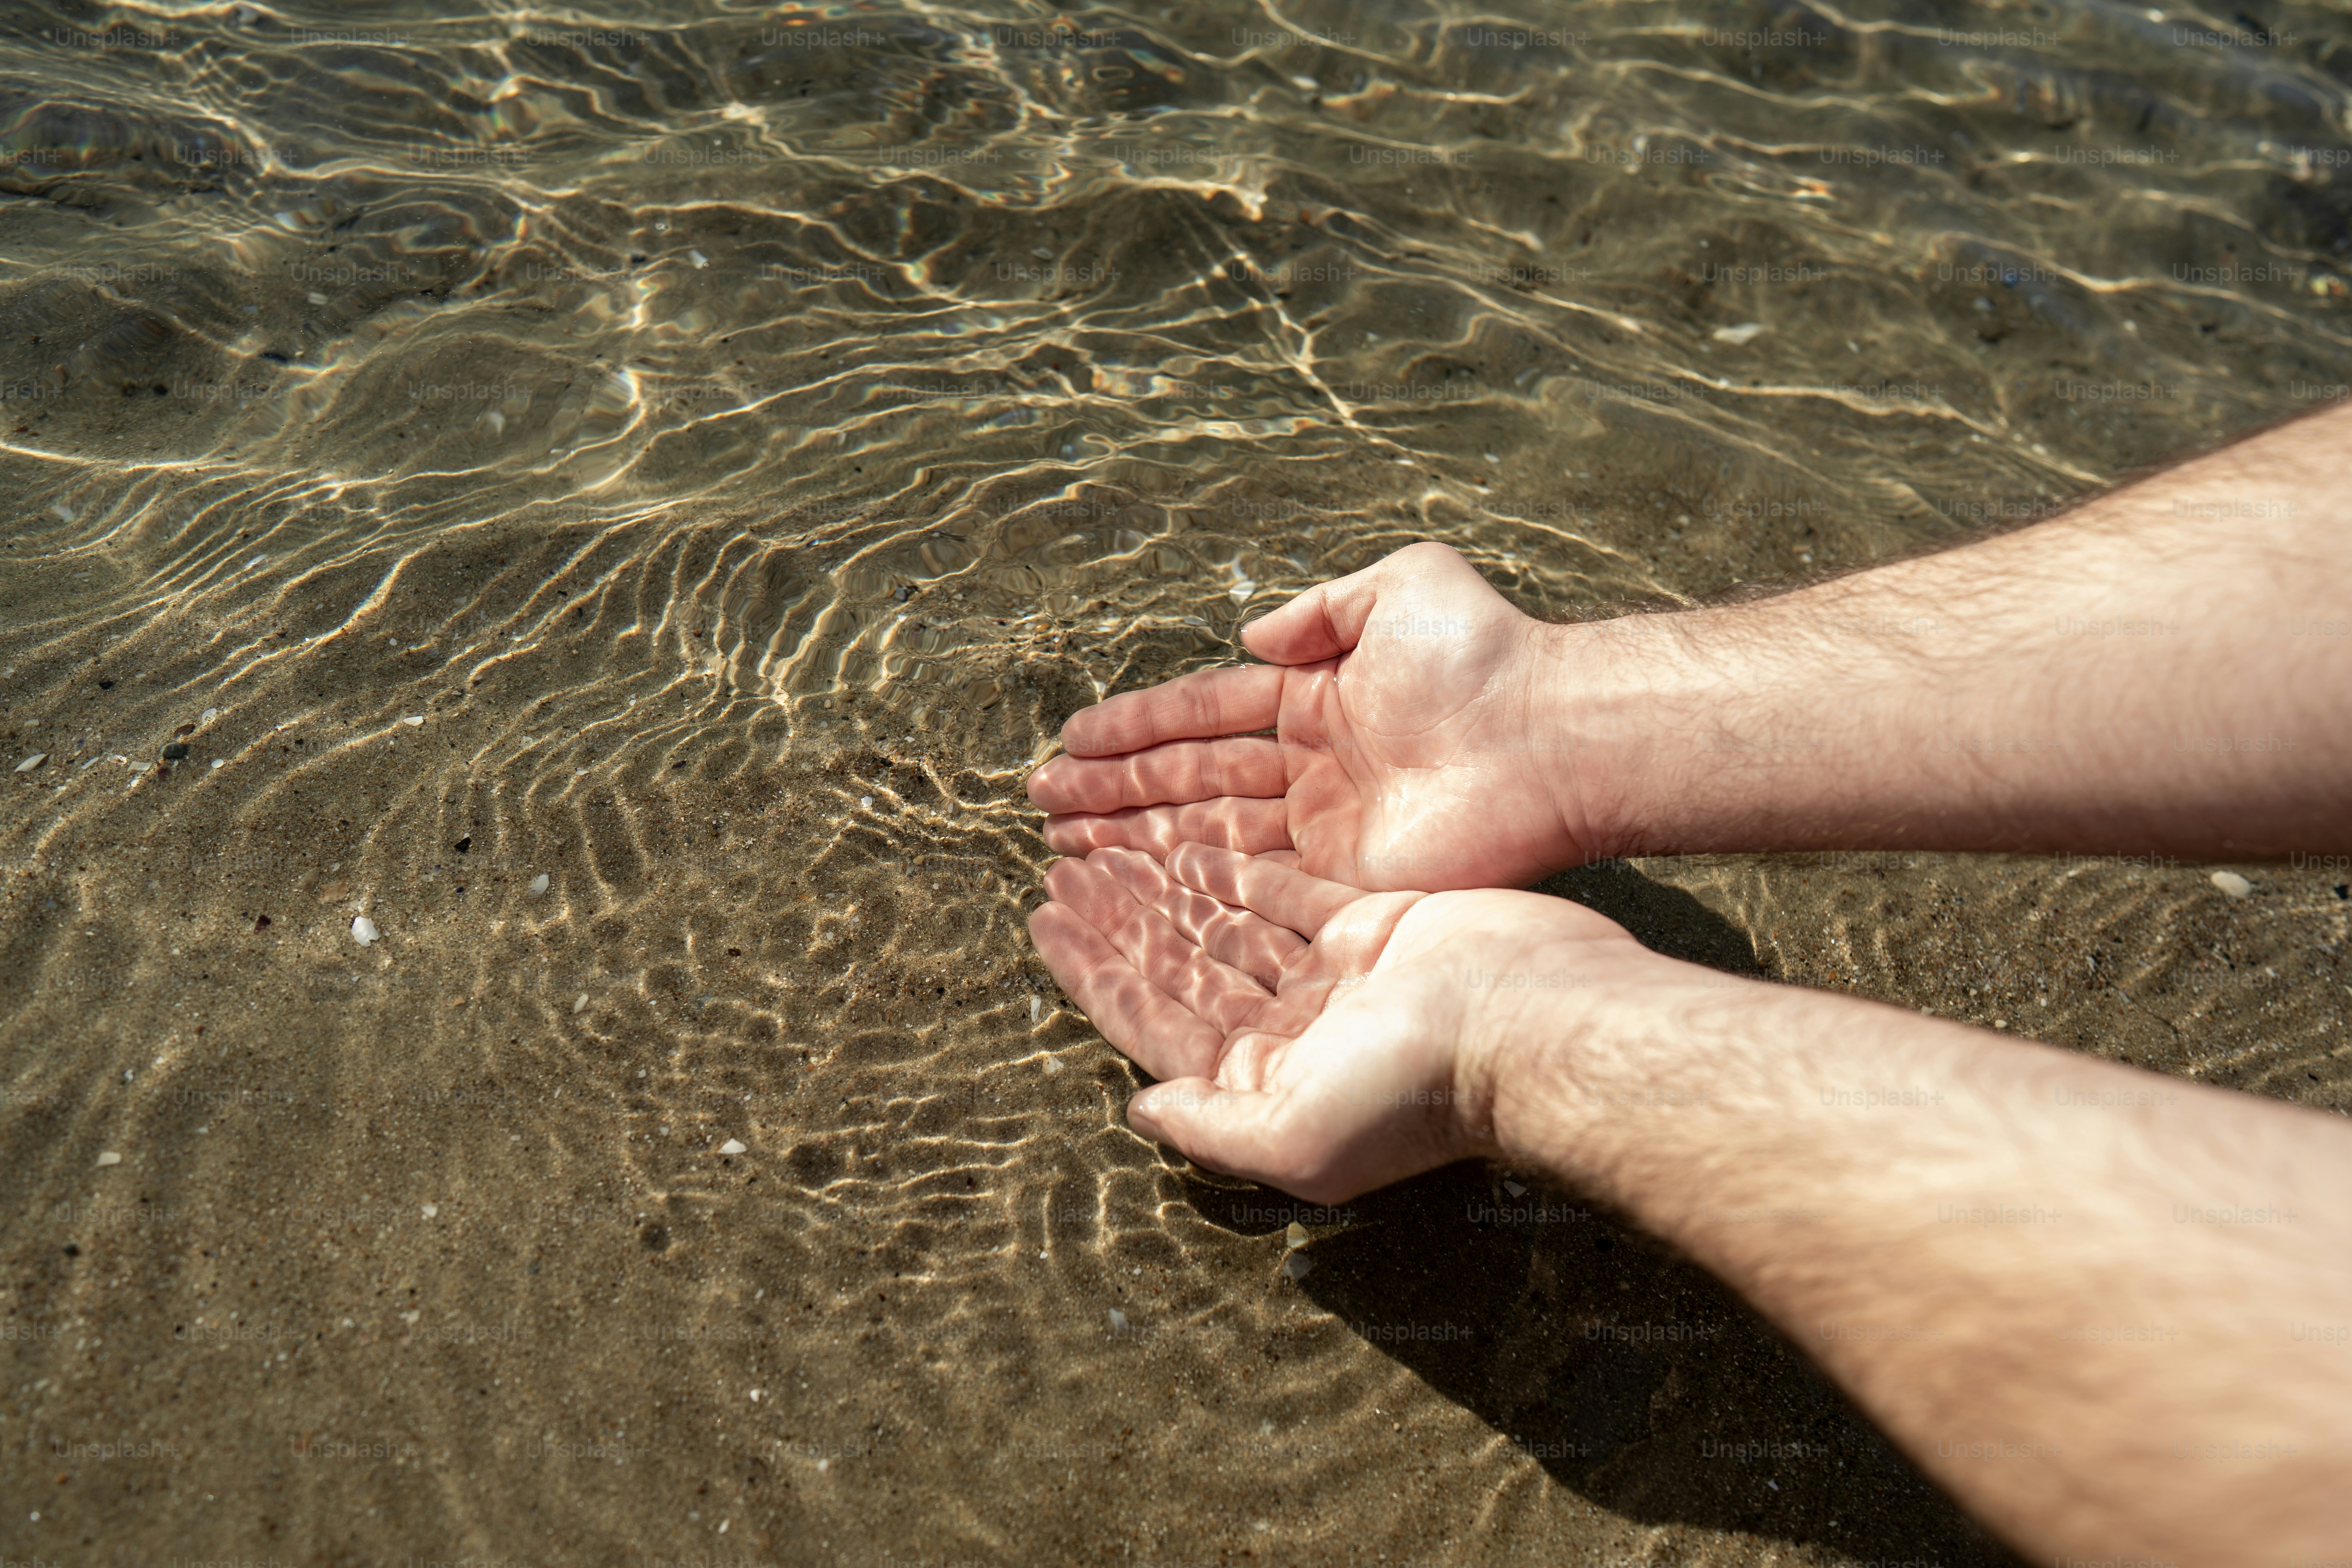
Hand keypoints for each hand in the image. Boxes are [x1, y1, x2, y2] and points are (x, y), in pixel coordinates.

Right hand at [1026, 543, 1614, 891]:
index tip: (1073, 740)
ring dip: (1130, 841)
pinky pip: (1247, 883)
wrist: (1544, 735)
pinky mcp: (1341, 881)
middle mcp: (1310, 769)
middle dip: (1113, 793)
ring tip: (1059, 848)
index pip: (1205, 715)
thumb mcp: (1402, 585)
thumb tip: (1255, 632)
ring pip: (1203, 835)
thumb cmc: (1482, 654)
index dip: (1137, 728)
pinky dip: (1185, 884)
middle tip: (1042, 804)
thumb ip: (1322, 606)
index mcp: (1316, 700)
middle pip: (1189, 782)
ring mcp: (1322, 830)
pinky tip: (1125, 884)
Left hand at [1026, 841, 1640, 1200]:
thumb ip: (1209, 1129)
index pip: (1157, 1022)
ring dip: (1164, 885)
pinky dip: (1234, 864)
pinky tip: (1183, 839)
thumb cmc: (1414, 1089)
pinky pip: (1284, 888)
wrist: (1531, 1021)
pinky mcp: (1371, 924)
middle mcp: (1294, 1033)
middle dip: (1120, 920)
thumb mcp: (1294, 1137)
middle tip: (1060, 867)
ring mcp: (1333, 977)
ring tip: (1103, 844)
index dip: (1097, 974)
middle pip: (1183, 965)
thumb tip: (1140, 1108)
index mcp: (1267, 1085)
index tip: (1045, 922)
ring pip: (1226, 921)